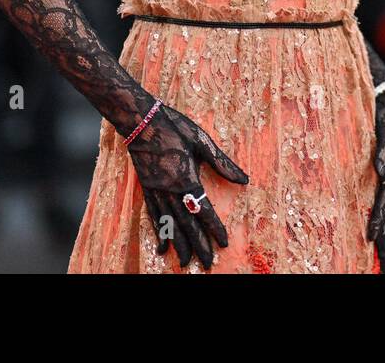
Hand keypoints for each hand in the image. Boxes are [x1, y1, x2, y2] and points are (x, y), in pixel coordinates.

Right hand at [125, 100, 249, 269]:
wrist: (140, 120)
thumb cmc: (174, 127)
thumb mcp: (202, 141)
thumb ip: (222, 163)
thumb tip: (244, 179)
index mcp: (186, 178)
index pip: (204, 210)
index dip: (214, 229)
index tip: (224, 243)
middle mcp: (170, 190)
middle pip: (187, 224)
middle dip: (198, 246)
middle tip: (207, 264)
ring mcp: (156, 191)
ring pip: (169, 225)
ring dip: (179, 245)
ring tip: (185, 263)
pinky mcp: (147, 189)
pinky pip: (154, 217)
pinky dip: (160, 233)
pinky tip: (163, 247)